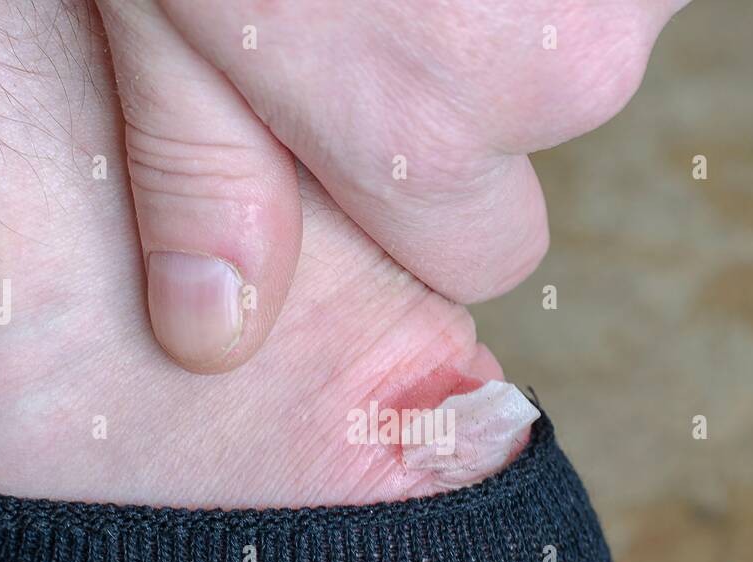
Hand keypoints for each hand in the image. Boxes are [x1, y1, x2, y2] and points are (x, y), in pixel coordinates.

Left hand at [95, 0, 687, 370]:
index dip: (415, 180)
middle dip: (479, 83)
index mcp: (422, 126)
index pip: (479, 253)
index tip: (357, 94)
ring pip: (591, 37)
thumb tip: (214, 338)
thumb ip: (199, 174)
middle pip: (542, 140)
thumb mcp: (161, 3)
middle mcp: (565, 66)